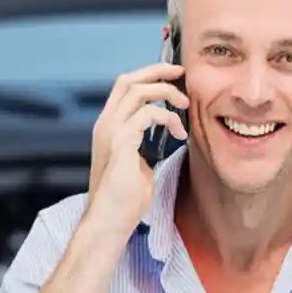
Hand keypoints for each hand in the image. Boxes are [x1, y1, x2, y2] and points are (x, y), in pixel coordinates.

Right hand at [85, 62, 188, 232]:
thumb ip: (145, 143)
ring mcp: (110, 131)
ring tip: (186, 106)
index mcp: (108, 127)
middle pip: (128, 80)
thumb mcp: (138, 163)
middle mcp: (105, 124)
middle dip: (157, 71)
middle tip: (182, 74)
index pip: (124, 87)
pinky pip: (147, 114)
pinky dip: (167, 117)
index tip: (174, 77)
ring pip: (138, 91)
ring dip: (166, 92)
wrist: (110, 221)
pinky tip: (179, 133)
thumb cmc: (125, 200)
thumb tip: (165, 133)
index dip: (149, 75)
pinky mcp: (121, 143)